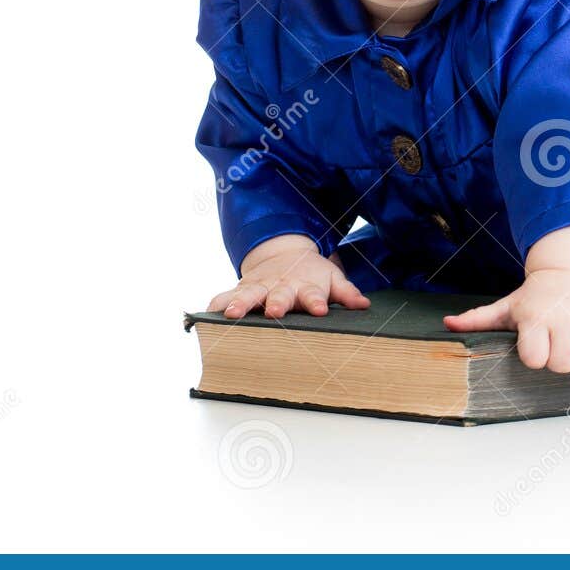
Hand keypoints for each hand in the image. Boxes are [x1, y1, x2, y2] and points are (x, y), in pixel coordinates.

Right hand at [207, 233, 370, 319]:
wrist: (284, 254)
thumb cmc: (311, 274)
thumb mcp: (332, 278)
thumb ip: (347, 292)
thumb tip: (364, 305)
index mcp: (306, 286)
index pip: (314, 295)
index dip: (317, 302)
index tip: (320, 310)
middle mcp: (281, 287)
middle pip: (279, 296)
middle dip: (276, 304)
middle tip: (273, 312)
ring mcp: (259, 288)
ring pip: (248, 296)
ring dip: (240, 304)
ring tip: (231, 314)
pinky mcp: (240, 290)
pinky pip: (224, 297)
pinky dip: (215, 305)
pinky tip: (205, 314)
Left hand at [443, 268, 569, 372]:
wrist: (569, 273)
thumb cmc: (534, 297)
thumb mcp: (506, 306)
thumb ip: (477, 319)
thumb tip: (447, 324)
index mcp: (536, 317)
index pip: (536, 359)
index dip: (533, 357)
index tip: (532, 347)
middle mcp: (564, 320)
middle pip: (562, 364)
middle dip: (556, 362)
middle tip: (552, 348)